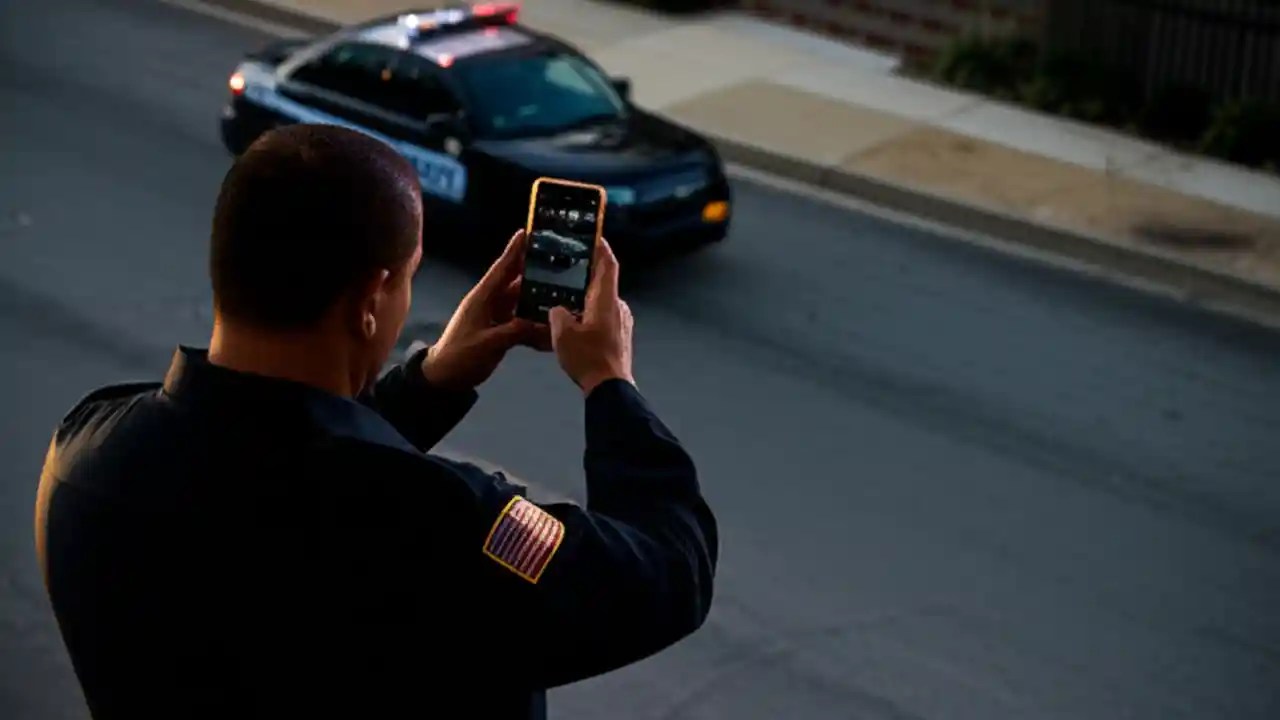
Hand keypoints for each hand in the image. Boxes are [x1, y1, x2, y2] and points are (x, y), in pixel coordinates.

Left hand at [422, 230, 549, 390]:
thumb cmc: (460, 356)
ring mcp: (496, 316)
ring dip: (539, 297)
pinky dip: (535, 323)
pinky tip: (552, 326)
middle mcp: (491, 302)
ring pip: (522, 301)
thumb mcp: (487, 344)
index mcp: (482, 298)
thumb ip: (515, 330)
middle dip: (535, 270)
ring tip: (563, 290)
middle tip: (558, 259)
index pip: (501, 269)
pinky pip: (522, 321)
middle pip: (516, 281)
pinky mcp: (501, 330)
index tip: (527, 231)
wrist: (445, 378)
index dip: (514, 250)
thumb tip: (542, 321)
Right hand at [547, 238, 633, 395]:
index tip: (593, 236)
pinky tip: (575, 322)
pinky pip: (604, 317)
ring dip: (587, 297)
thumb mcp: (562, 333)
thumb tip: (558, 309)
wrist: (610, 389)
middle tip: (568, 268)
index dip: (601, 248)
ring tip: (566, 297)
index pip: (607, 264)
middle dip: (587, 274)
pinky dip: (590, 313)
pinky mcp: (621, 337)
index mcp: (607, 300)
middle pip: (604, 282)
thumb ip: (557, 313)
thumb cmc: (587, 357)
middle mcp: (619, 307)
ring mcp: (623, 323)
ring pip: (603, 302)